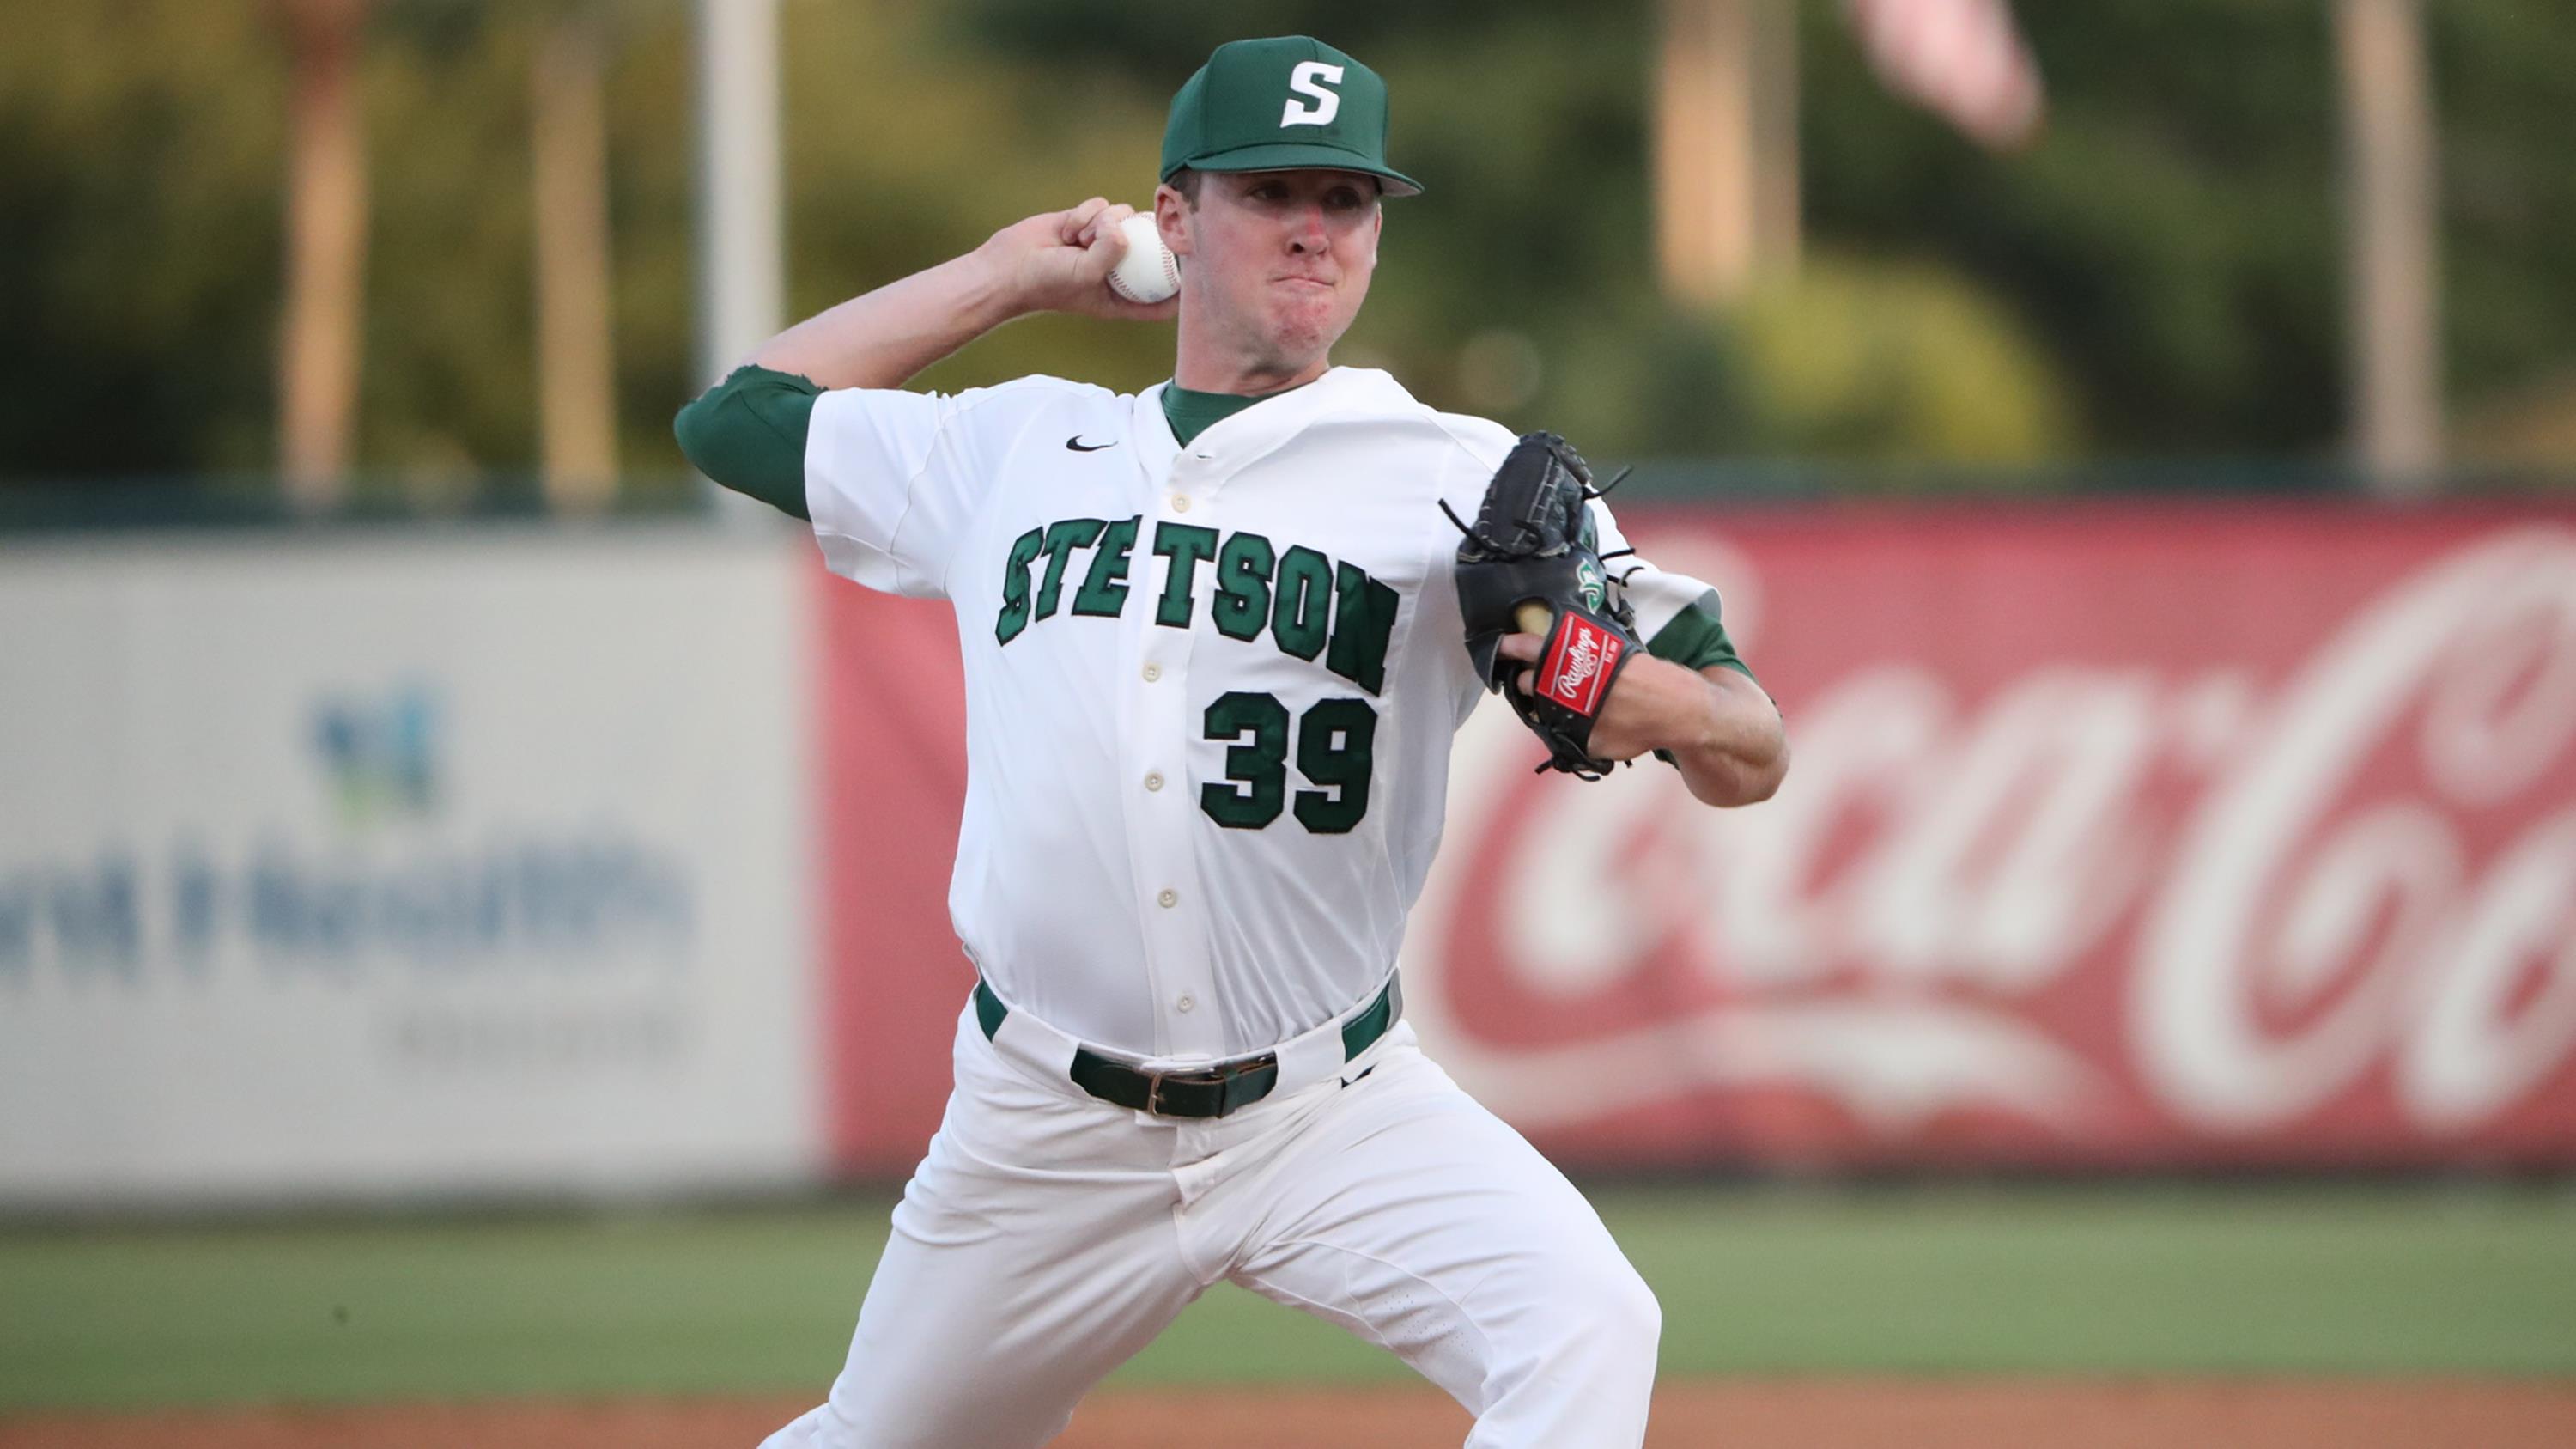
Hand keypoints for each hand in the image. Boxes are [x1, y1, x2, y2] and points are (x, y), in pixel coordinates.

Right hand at [979, 198, 1179, 322]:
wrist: (1008, 267)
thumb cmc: (1047, 282)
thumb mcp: (1085, 274)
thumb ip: (1110, 251)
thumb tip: (1125, 226)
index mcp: (1122, 298)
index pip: (1162, 301)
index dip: (1182, 289)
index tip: (1195, 269)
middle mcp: (1116, 270)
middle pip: (1151, 250)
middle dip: (1151, 236)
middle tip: (1154, 225)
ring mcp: (1101, 244)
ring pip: (1124, 218)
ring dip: (1105, 221)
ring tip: (1080, 237)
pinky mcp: (1086, 222)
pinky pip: (1101, 206)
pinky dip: (1086, 212)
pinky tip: (1068, 229)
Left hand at [1495, 632, 1711, 762]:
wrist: (1683, 711)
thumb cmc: (1656, 678)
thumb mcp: (1622, 655)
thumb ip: (1589, 658)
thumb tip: (1561, 655)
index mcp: (1585, 661)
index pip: (1536, 648)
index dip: (1514, 647)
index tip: (1502, 646)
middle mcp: (1577, 689)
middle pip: (1531, 683)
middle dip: (1530, 681)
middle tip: (1536, 678)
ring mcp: (1581, 719)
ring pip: (1544, 711)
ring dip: (1544, 705)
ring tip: (1562, 700)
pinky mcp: (1590, 742)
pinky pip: (1569, 736)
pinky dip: (1575, 729)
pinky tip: (1595, 722)